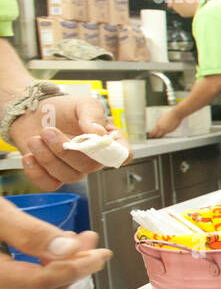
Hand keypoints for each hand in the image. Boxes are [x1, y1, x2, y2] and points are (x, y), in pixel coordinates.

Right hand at [0, 198, 111, 288]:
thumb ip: (31, 232)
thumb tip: (69, 249)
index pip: (42, 282)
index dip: (77, 268)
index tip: (100, 251)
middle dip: (73, 267)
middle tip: (92, 243)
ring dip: (59, 268)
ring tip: (78, 244)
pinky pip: (19, 283)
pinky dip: (40, 268)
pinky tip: (52, 250)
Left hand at [9, 95, 131, 190]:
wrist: (32, 112)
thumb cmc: (61, 109)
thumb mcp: (81, 104)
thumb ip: (93, 115)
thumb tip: (99, 134)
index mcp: (106, 139)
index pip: (122, 154)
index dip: (117, 154)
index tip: (99, 142)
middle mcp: (93, 157)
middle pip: (90, 166)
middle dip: (65, 150)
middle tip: (48, 131)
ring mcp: (74, 168)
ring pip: (69, 176)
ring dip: (48, 158)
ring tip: (35, 139)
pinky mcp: (53, 175)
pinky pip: (50, 185)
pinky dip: (37, 172)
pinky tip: (30, 156)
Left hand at [147, 107, 182, 138]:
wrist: (176, 115)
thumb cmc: (168, 115)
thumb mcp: (160, 118)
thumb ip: (158, 123)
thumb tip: (157, 126)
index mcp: (158, 125)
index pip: (153, 133)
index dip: (151, 135)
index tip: (150, 136)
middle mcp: (163, 129)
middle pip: (157, 136)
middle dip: (155, 136)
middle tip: (154, 137)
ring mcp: (167, 130)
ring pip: (162, 135)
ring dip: (160, 135)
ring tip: (159, 135)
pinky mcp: (171, 130)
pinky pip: (167, 132)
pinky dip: (165, 132)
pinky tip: (166, 129)